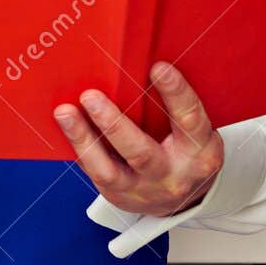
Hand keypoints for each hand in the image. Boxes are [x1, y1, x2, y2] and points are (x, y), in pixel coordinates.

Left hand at [53, 61, 223, 217]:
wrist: (182, 199)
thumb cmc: (186, 152)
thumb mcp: (194, 132)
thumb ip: (175, 107)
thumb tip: (141, 64)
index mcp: (200, 152)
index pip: (190, 121)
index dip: (175, 93)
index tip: (158, 67)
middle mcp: (172, 175)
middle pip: (141, 152)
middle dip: (113, 124)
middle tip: (90, 96)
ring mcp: (143, 190)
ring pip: (108, 170)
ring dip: (83, 138)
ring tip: (65, 112)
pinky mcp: (119, 196)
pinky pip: (94, 171)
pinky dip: (80, 147)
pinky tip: (67, 126)